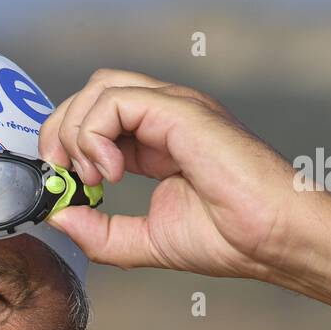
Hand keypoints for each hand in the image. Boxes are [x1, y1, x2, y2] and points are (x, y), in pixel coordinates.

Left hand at [38, 69, 303, 278]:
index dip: (66, 146)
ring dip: (77, 132)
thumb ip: (98, 231)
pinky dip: (96, 135)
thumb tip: (57, 216)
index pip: (94, 118)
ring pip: (99, 88)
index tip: (64, 187)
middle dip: (60, 132)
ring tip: (94, 177)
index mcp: (155, 139)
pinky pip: (115, 101)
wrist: (273, 238)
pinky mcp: (180, 110)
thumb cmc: (227, 238)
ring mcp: (174, 107)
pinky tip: (113, 173)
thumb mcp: (143, 241)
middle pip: (90, 93)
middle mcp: (164, 115)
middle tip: (63, 176)